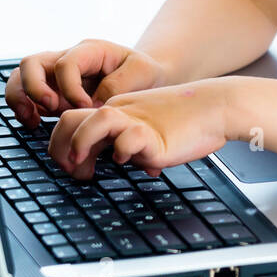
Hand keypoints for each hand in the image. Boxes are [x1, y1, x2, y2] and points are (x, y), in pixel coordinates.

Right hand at [4, 39, 167, 129]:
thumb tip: (94, 104)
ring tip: (32, 120)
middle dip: (34, 88)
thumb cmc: (143, 73)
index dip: (71, 88)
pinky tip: (34, 124)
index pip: (66, 64)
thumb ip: (119, 85)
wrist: (144, 79)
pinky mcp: (51, 92)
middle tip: (53, 108)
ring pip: (19, 77)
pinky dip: (23, 109)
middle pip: (31, 63)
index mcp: (90, 50)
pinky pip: (24, 95)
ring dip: (20, 99)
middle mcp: (67, 59)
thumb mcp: (142, 73)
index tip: (87, 108)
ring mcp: (55, 76)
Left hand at [46, 80, 231, 180]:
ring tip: (86, 167)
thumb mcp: (146, 129)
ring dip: (81, 144)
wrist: (216, 106)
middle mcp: (122, 113)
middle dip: (59, 147)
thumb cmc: (185, 121)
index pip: (71, 119)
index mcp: (116, 110)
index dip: (60, 144)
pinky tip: (124, 159)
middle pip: (71, 118)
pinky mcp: (156, 135)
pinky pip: (130, 137)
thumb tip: (109, 162)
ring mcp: (138, 121)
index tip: (70, 166)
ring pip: (97, 120)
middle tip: (71, 169)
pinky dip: (122, 149)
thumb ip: (125, 141)